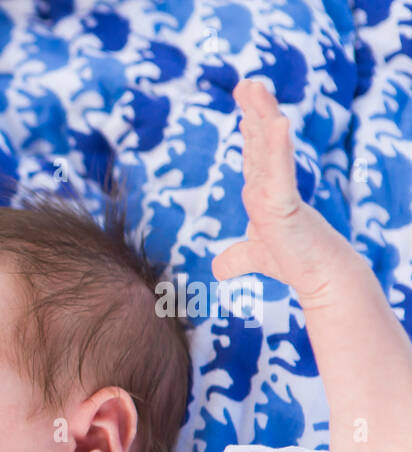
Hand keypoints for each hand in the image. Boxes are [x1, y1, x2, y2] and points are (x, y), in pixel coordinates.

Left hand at [212, 79, 357, 308]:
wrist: (322, 279)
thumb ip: (237, 258)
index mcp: (265, 193)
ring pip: (269, 147)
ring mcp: (279, 193)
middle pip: (261, 142)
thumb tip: (218, 268)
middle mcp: (272, 187)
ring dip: (263, 114)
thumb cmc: (295, 263)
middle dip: (255, 110)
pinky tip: (279, 123)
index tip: (245, 107)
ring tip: (254, 86)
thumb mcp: (256, 258)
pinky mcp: (286, 205)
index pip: (255, 155)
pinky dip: (278, 147)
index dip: (250, 131)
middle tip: (246, 82)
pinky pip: (280, 172)